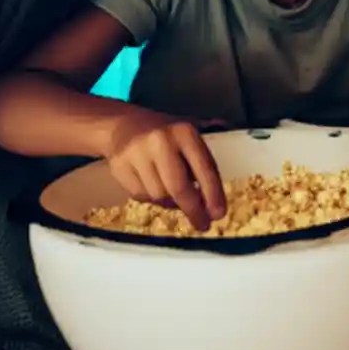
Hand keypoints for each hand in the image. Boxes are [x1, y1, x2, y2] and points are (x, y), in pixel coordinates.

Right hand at [103, 113, 226, 230]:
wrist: (122, 125)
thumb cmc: (165, 134)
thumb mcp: (190, 134)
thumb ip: (206, 158)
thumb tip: (228, 179)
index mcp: (184, 132)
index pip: (204, 168)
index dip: (213, 195)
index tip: (219, 214)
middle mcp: (160, 141)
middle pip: (179, 188)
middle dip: (193, 210)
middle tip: (203, 224)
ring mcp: (137, 153)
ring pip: (160, 196)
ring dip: (171, 203)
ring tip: (175, 195)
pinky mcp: (119, 167)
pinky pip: (141, 196)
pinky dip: (152, 199)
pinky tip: (154, 186)